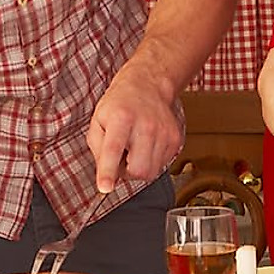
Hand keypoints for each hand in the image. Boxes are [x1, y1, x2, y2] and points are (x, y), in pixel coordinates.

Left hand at [88, 66, 183, 193]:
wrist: (148, 86)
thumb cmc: (120, 104)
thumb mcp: (98, 122)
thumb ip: (97, 150)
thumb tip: (106, 175)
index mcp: (121, 118)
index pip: (113, 149)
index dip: (108, 171)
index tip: (105, 187)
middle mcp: (146, 125)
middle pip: (137, 169)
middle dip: (126, 173)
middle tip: (121, 157)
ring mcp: (164, 132)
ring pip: (150, 173)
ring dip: (138, 168)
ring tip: (133, 149)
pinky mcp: (175, 139)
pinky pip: (161, 166)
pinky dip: (150, 162)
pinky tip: (145, 146)